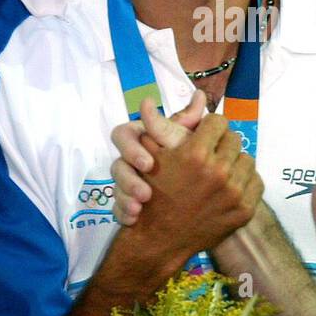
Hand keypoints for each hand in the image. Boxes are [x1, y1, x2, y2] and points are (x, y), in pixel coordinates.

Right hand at [110, 92, 206, 224]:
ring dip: (126, 199)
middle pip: (116, 166)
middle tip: (145, 193)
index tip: (149, 164)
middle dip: (129, 181)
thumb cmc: (186, 157)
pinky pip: (117, 209)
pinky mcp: (126, 204)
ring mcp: (125, 183)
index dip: (133, 150)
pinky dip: (124, 214)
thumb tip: (200, 95)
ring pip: (116, 190)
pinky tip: (135, 219)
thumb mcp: (186, 139)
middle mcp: (127, 160)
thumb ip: (189, 120)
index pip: (121, 135)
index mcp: (137, 138)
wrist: (187, 196)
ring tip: (139, 208)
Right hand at [126, 103, 262, 260]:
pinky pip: (256, 181)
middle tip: (212, 151)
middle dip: (222, 143)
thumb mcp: (156, 156)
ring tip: (220, 168)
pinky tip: (229, 184)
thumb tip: (193, 94)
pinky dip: (244, 180)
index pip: (218, 122)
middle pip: (234, 139)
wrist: (160, 240)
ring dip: (234, 161)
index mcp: (196, 155)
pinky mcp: (244, 210)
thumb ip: (169, 123)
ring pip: (246, 159)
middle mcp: (218, 172)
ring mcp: (234, 193)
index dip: (208, 126)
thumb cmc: (154, 194)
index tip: (203, 133)